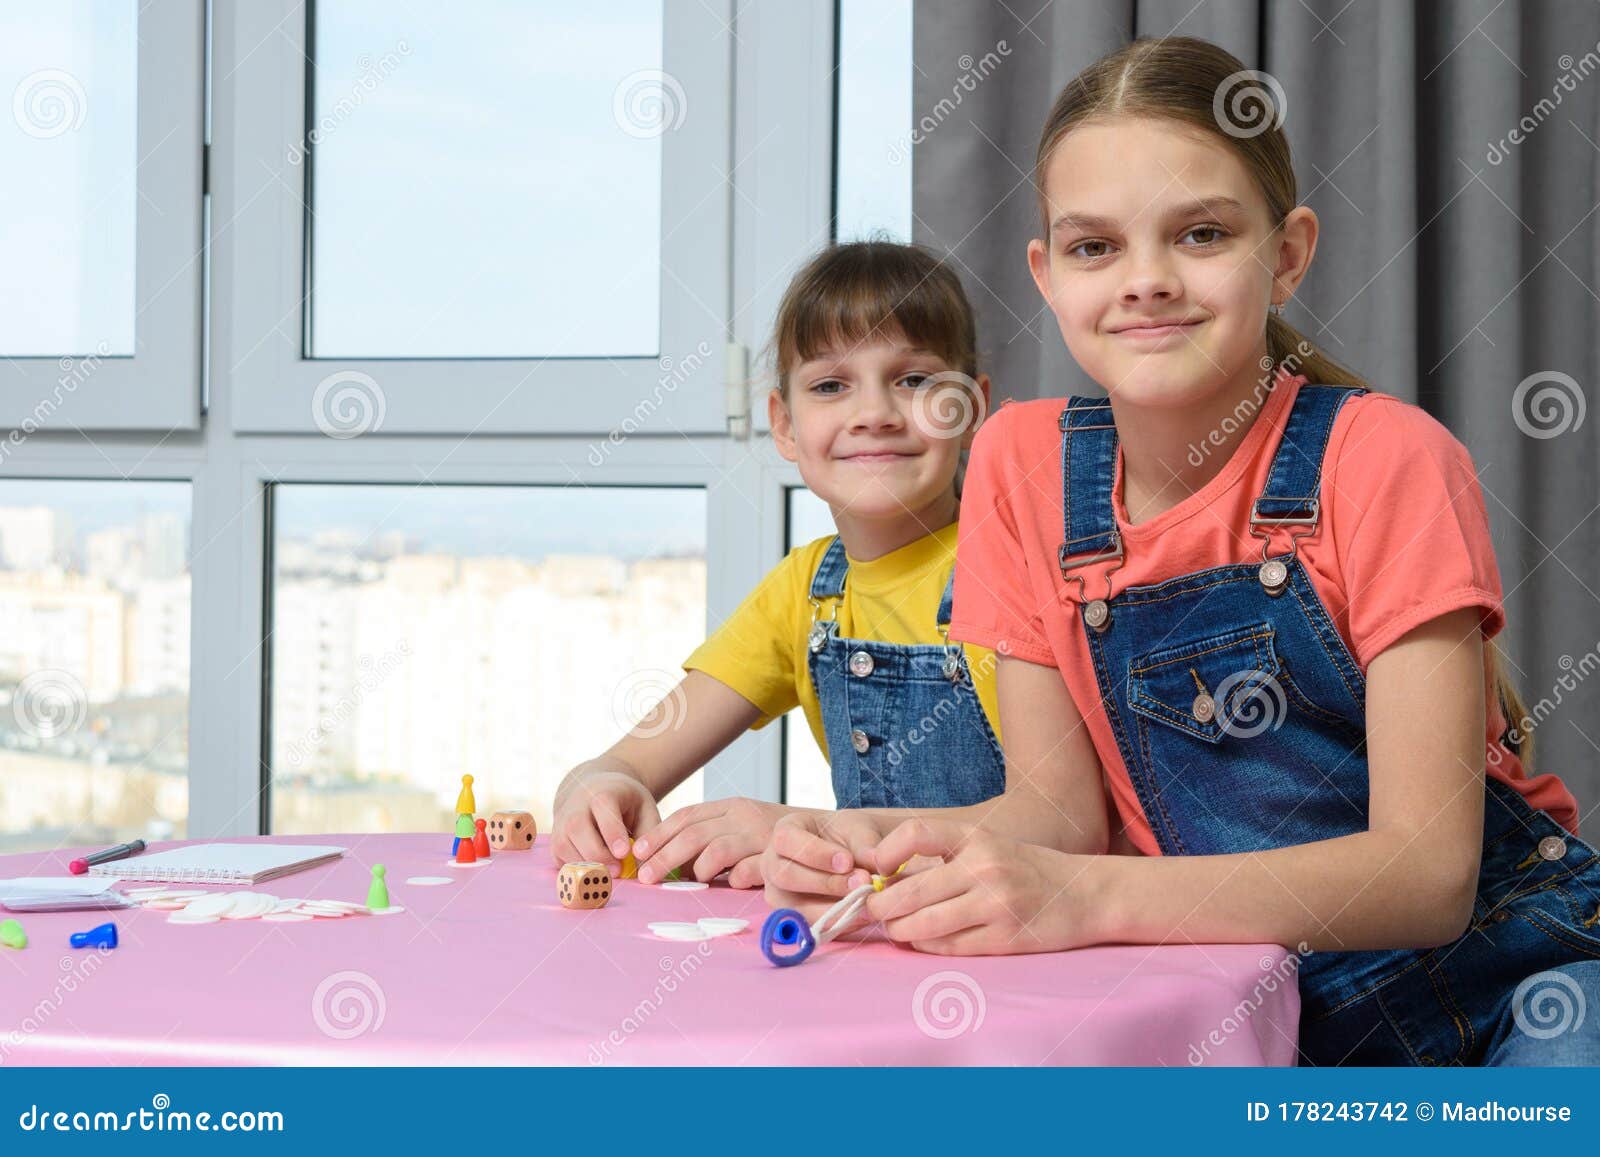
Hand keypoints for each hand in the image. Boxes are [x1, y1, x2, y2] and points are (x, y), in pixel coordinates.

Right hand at [550, 770, 660, 868]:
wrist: (594, 793)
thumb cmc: (625, 804)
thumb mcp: (644, 809)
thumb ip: (649, 834)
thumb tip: (647, 867)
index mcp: (603, 792)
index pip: (603, 806)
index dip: (612, 830)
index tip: (624, 852)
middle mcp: (576, 805)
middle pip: (577, 827)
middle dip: (597, 853)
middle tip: (617, 871)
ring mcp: (561, 823)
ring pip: (564, 845)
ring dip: (585, 866)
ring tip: (607, 875)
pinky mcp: (555, 841)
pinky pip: (559, 859)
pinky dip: (574, 872)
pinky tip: (592, 876)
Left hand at [632, 797, 788, 886]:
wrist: (826, 834)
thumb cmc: (775, 835)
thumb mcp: (742, 825)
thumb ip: (712, 835)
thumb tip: (671, 863)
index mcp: (730, 806)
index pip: (686, 816)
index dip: (659, 834)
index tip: (638, 852)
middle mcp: (743, 816)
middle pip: (693, 835)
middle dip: (665, 856)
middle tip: (646, 877)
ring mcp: (760, 835)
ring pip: (715, 851)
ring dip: (697, 870)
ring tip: (690, 883)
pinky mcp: (777, 856)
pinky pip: (746, 870)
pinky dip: (733, 879)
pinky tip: (728, 885)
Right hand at [760, 809, 897, 919]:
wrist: (852, 856)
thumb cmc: (849, 838)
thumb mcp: (859, 832)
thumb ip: (865, 845)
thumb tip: (876, 860)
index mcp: (786, 832)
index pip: (787, 840)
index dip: (816, 853)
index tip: (848, 861)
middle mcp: (773, 863)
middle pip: (785, 875)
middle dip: (826, 883)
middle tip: (862, 883)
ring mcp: (778, 893)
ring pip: (794, 907)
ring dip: (832, 909)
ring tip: (865, 903)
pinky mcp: (793, 917)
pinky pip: (809, 926)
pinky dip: (837, 923)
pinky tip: (861, 916)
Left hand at [862, 818, 1102, 954]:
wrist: (1086, 894)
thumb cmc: (1026, 869)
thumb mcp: (988, 847)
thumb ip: (944, 859)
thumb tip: (887, 880)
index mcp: (976, 837)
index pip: (917, 833)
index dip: (887, 851)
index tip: (876, 868)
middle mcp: (985, 867)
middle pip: (910, 891)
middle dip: (880, 906)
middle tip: (870, 911)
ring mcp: (996, 905)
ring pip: (925, 925)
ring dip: (899, 930)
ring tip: (895, 928)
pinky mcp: (1005, 938)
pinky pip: (949, 947)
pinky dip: (926, 945)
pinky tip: (922, 939)